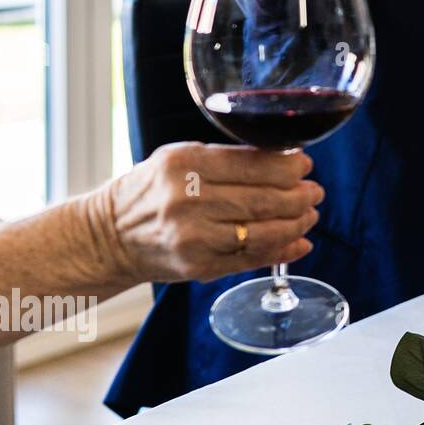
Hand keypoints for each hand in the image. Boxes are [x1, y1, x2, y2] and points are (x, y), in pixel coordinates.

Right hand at [110, 143, 323, 283]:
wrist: (109, 235)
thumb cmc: (151, 190)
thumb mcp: (180, 159)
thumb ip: (229, 159)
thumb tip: (289, 160)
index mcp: (185, 164)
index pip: (254, 164)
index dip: (289, 166)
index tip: (305, 165)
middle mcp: (188, 200)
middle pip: (264, 199)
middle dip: (300, 196)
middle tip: (314, 192)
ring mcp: (193, 236)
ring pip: (263, 231)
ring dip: (296, 224)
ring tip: (309, 215)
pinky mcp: (198, 265)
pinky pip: (251, 258)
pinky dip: (281, 250)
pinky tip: (298, 242)